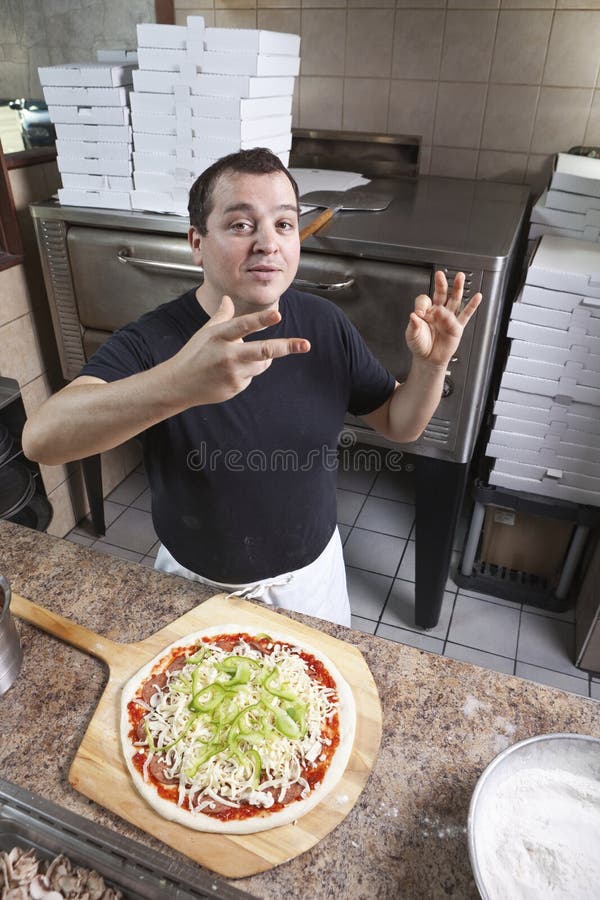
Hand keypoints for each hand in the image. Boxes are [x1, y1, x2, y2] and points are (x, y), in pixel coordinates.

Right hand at [169, 295, 309, 406]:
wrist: (179, 384)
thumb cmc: (194, 354)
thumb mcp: (206, 332)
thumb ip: (221, 315)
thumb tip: (227, 298)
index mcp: (219, 335)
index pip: (243, 325)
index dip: (261, 320)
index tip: (278, 314)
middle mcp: (227, 354)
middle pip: (263, 350)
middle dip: (286, 346)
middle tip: (305, 344)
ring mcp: (233, 373)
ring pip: (262, 363)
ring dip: (261, 358)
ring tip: (240, 358)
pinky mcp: (236, 387)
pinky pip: (252, 377)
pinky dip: (247, 372)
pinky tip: (229, 373)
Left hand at [405, 271, 481, 367]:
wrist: (428, 359)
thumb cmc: (420, 345)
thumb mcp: (412, 336)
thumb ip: (413, 326)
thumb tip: (413, 316)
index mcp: (426, 312)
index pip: (424, 301)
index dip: (422, 306)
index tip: (419, 314)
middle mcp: (438, 312)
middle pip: (440, 294)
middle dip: (441, 285)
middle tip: (440, 275)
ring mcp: (448, 318)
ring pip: (454, 300)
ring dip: (457, 288)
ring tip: (460, 277)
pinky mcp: (457, 327)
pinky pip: (466, 315)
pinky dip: (472, 306)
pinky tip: (477, 297)